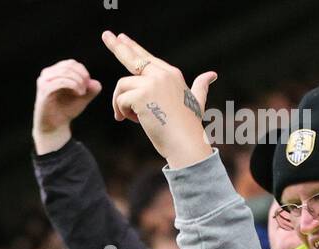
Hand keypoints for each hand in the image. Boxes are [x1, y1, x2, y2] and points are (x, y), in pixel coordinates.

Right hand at [33, 60, 101, 154]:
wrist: (53, 128)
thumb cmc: (66, 112)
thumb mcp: (81, 100)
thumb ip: (90, 91)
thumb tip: (96, 83)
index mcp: (54, 72)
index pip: (71, 63)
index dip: (82, 71)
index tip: (89, 84)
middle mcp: (47, 74)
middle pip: (69, 66)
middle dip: (81, 76)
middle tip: (87, 89)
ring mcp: (44, 81)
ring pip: (65, 72)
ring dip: (78, 80)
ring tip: (83, 93)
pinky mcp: (44, 90)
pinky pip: (60, 81)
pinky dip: (73, 85)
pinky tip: (79, 94)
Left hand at [102, 31, 214, 167]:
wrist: (187, 144)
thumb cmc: (190, 128)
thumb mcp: (197, 102)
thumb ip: (201, 86)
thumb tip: (212, 75)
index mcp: (172, 74)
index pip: (147, 58)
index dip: (133, 48)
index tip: (121, 39)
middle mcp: (162, 74)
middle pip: (133, 58)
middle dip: (117, 46)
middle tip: (106, 34)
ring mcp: (152, 83)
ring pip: (122, 85)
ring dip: (120, 103)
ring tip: (128, 117)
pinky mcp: (142, 96)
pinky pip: (120, 100)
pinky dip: (122, 112)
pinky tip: (133, 121)